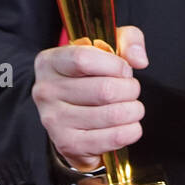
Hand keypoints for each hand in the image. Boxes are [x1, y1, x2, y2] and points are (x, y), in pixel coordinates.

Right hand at [31, 25, 147, 172]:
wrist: (74, 116)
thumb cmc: (91, 77)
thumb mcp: (106, 47)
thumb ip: (128, 40)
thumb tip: (139, 60)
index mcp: (50, 62)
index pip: (83, 60)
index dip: (115, 65)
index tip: (124, 70)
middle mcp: (46, 91)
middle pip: (104, 90)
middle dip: (130, 89)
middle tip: (131, 90)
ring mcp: (54, 120)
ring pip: (112, 115)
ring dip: (134, 110)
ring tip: (132, 107)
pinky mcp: (68, 144)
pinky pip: (113, 138)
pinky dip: (131, 131)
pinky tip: (129, 125)